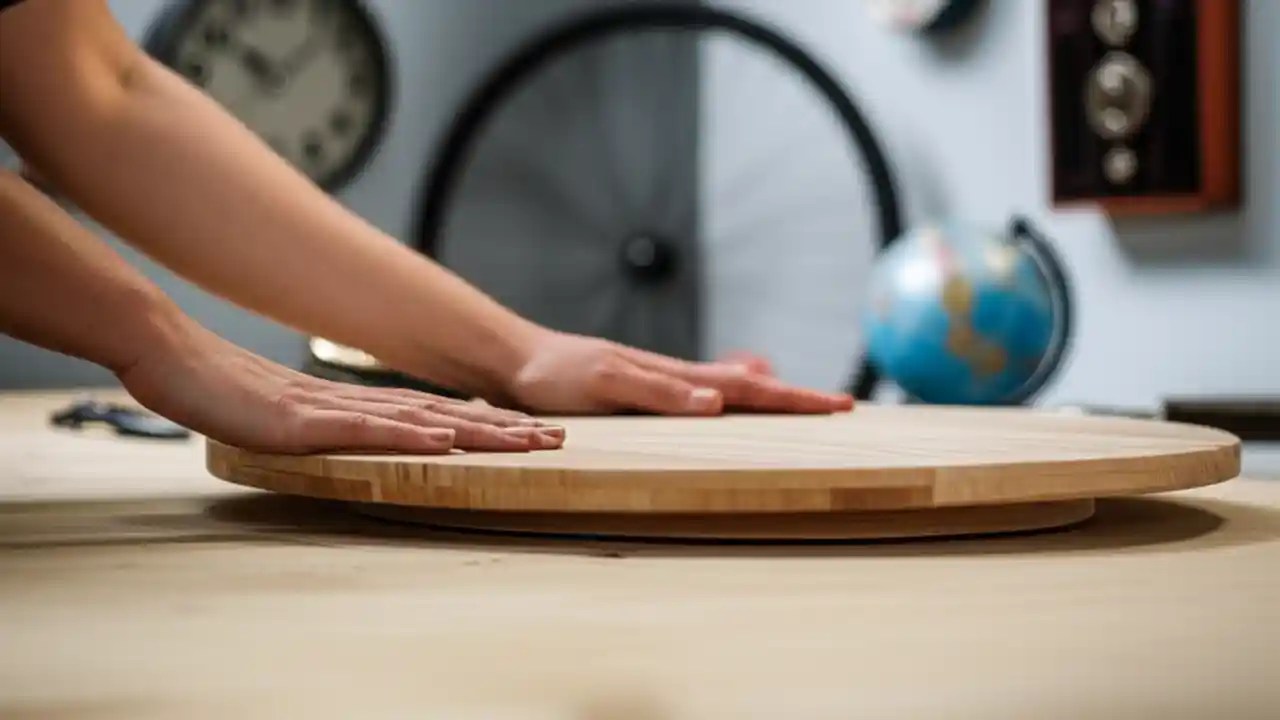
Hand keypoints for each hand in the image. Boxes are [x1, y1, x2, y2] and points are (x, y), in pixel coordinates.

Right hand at [118, 324, 563, 454]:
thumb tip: (370, 438)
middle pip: (444, 419)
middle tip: (557, 440)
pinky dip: (408, 437)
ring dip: (476, 434)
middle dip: (505, 432)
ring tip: (525, 442)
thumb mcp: (292, 420)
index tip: (533, 438)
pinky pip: (364, 430)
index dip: (488, 428)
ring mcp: (331, 411)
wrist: (173, 358)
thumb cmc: (226, 392)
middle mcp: (357, 406)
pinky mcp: (302, 422)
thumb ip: (333, 428)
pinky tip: (443, 441)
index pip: (437, 419)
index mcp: (359, 409)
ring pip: (419, 423)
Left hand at [503, 331, 853, 414]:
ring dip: (773, 398)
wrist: (521, 363)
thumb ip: (661, 393)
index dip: (795, 399)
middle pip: (752, 388)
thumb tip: (721, 400)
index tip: (839, 406)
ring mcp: (666, 385)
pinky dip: (736, 397)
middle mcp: (679, 380)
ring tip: (808, 404)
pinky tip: (741, 398)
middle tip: (844, 407)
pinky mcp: (648, 394)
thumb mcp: (609, 383)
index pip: (750, 389)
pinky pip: (705, 397)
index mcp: (677, 377)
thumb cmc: (559, 375)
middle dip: (798, 399)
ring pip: (733, 390)